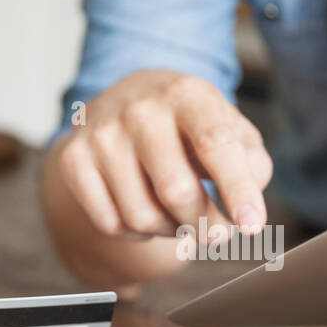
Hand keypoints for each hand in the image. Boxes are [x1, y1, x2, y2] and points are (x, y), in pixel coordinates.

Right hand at [52, 69, 272, 238]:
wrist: (130, 99)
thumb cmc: (192, 126)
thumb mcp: (233, 130)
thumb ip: (252, 166)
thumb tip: (247, 211)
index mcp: (187, 94)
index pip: (215, 144)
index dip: (236, 189)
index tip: (251, 225)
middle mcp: (140, 109)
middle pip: (177, 192)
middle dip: (205, 225)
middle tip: (217, 230)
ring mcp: (101, 134)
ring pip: (142, 217)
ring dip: (171, 230)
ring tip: (179, 213)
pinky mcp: (74, 160)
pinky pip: (111, 224)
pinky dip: (137, 232)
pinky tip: (146, 207)